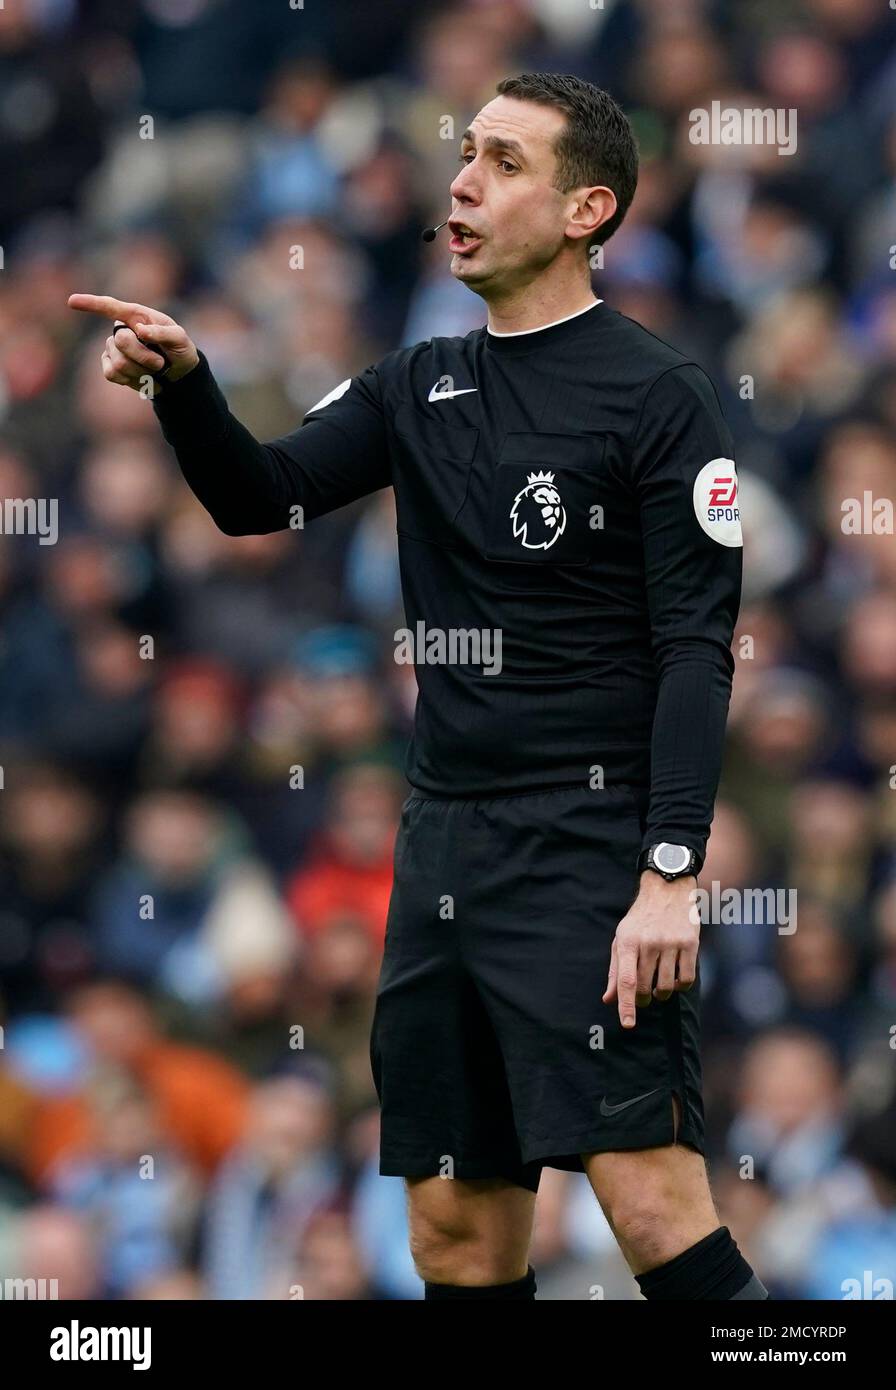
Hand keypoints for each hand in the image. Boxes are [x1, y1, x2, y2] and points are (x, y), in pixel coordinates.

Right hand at [67, 294, 199, 391]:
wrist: (177, 374)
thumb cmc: (178, 349)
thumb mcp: (180, 339)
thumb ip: (163, 333)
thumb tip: (140, 330)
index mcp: (136, 316)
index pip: (110, 307)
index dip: (91, 304)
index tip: (71, 301)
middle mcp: (121, 330)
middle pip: (121, 342)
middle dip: (145, 357)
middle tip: (160, 363)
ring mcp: (113, 349)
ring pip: (119, 363)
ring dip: (142, 370)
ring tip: (154, 370)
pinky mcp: (110, 367)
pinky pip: (112, 374)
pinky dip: (132, 380)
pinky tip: (142, 377)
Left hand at [603, 871, 698, 1029]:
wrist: (667, 890)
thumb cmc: (641, 920)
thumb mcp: (622, 939)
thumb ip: (616, 970)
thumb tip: (609, 1000)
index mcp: (627, 941)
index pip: (627, 981)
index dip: (626, 1005)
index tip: (627, 1024)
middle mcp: (649, 942)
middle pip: (646, 987)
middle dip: (644, 1000)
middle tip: (645, 996)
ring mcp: (671, 942)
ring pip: (667, 986)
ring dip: (662, 993)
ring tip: (659, 985)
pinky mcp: (690, 943)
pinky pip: (687, 978)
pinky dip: (681, 985)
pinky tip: (676, 978)